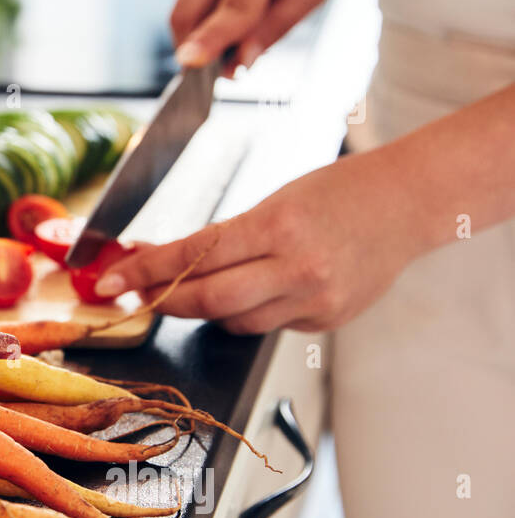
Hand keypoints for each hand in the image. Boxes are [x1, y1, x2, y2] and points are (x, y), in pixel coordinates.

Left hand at [93, 150, 430, 332]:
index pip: (192, 255)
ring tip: (197, 286)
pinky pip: (267, 325)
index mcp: (277, 226)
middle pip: (206, 301)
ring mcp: (314, 300)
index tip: (109, 281)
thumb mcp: (273, 201)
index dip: (143, 271)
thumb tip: (161, 259)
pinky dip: (249, 311)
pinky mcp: (326, 321)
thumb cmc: (336, 192)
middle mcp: (297, 268)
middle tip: (136, 294)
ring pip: (233, 321)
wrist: (408, 205)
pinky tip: (259, 289)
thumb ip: (223, 238)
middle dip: (162, 299)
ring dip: (204, 308)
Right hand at [172, 0, 359, 70]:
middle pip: (189, 11)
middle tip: (221, 70)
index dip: (211, 39)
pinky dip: (208, 13)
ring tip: (241, 30)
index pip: (233, 6)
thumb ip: (276, 26)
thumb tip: (239, 64)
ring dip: (201, 32)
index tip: (188, 63)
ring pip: (185, 7)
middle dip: (194, 47)